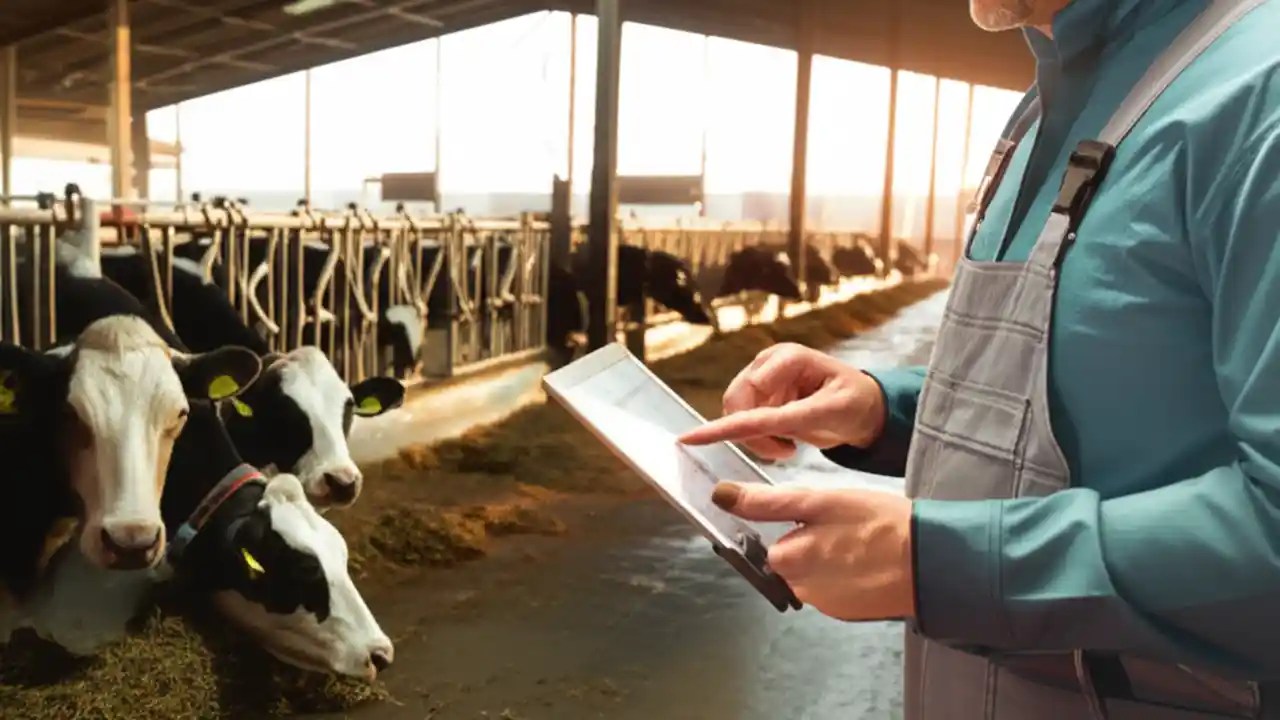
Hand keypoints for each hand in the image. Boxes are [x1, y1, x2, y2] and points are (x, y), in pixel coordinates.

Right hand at [678, 343, 885, 460]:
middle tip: (786, 452)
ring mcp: (760, 376)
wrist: (864, 407)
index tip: (691, 439)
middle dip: (754, 434)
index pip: (751, 392)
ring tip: (788, 447)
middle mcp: (769, 361)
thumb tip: (750, 426)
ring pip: (734, 413)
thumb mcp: (830, 413)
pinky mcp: (757, 393)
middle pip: (735, 402)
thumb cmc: (854, 404)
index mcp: (790, 357)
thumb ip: (790, 420)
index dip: (727, 421)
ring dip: (756, 438)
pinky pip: (740, 420)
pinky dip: (757, 436)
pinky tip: (784, 440)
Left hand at [712, 481, 914, 621]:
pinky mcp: (848, 610)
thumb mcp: (819, 501)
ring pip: (812, 571)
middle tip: (842, 522)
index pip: (768, 540)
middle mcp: (799, 590)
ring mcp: (825, 604)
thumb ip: (767, 502)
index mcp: (786, 561)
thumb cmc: (878, 525)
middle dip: (808, 539)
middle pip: (789, 557)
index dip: (790, 523)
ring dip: (827, 555)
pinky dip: (845, 571)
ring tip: (859, 539)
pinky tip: (867, 557)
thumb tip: (722, 496)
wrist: (933, 563)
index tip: (815, 515)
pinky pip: (834, 585)